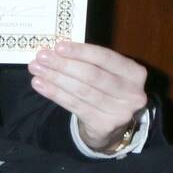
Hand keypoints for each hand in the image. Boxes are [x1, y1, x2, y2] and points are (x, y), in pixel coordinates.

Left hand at [27, 41, 147, 151]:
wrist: (114, 126)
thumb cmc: (108, 89)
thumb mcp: (109, 72)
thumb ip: (91, 60)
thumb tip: (58, 49)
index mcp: (135, 73)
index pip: (106, 58)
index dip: (81, 52)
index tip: (58, 46)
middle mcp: (132, 93)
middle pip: (92, 75)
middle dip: (64, 65)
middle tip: (42, 57)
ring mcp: (120, 112)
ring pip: (82, 91)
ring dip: (56, 78)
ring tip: (37, 69)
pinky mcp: (104, 126)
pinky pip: (75, 106)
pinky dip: (55, 94)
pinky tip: (41, 85)